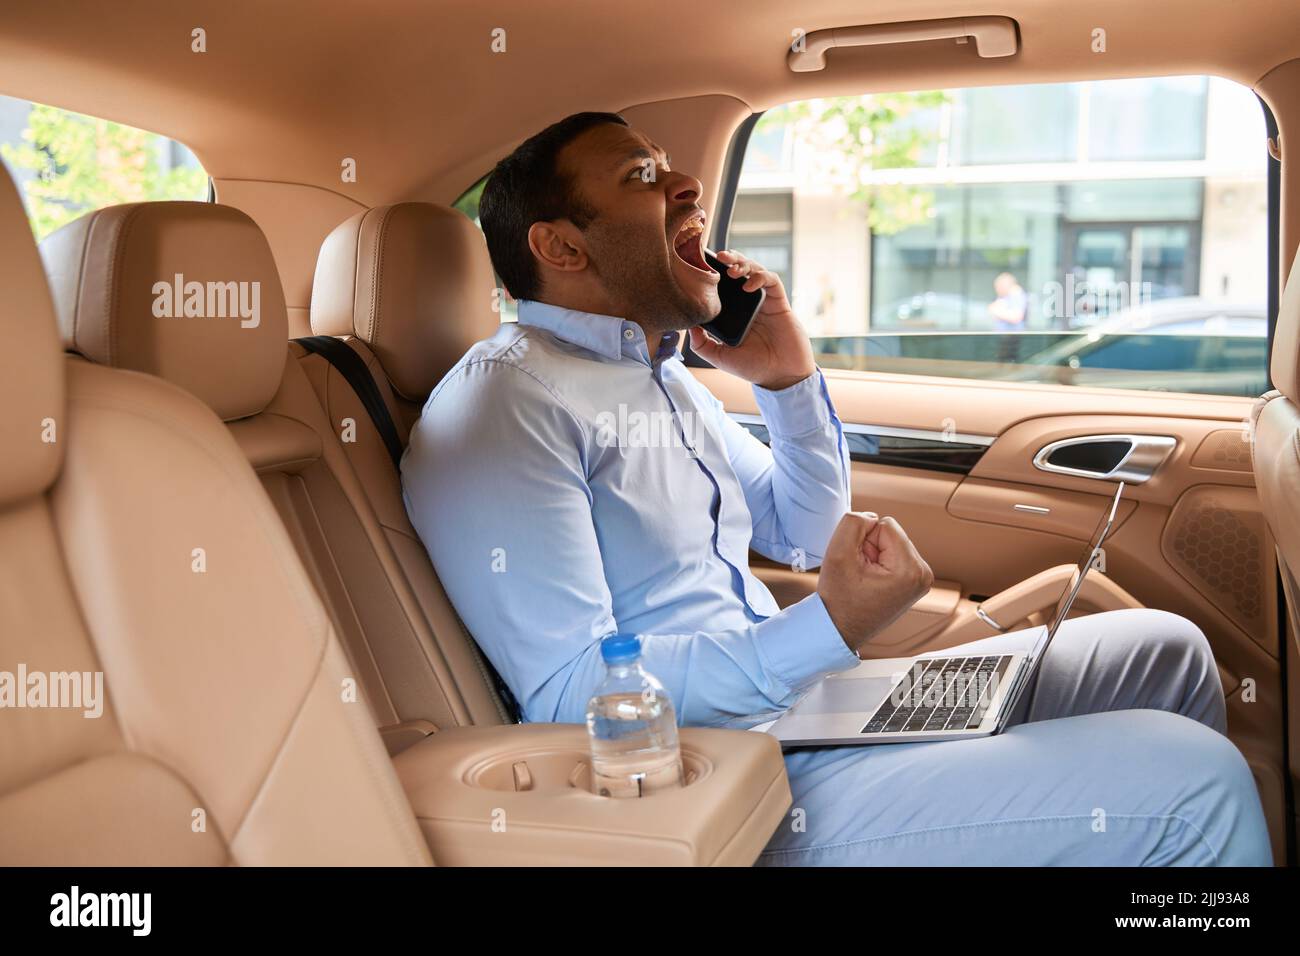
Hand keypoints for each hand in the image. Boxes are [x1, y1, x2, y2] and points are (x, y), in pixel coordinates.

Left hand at [687, 249, 815, 390]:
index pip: (721, 285)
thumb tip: (688, 325)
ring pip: (754, 270)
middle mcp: (747, 303)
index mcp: (732, 313)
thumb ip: (701, 344)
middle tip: (717, 257)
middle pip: (737, 271)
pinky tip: (748, 285)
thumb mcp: (720, 357)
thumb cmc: (753, 367)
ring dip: (743, 264)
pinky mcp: (779, 302)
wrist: (781, 375)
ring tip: (731, 269)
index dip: (713, 272)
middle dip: (728, 260)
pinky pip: (771, 280)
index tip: (700, 265)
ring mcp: (763, 301)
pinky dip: (760, 277)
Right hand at [817, 512, 934, 653]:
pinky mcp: (914, 581)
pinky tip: (871, 581)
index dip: (864, 539)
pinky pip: (894, 555)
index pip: (886, 524)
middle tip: (860, 573)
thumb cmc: (840, 600)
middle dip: (871, 548)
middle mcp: (922, 574)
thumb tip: (870, 516)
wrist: (840, 628)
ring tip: (865, 578)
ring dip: (873, 556)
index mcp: (910, 569)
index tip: (858, 563)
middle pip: (891, 533)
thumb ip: (854, 522)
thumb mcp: (838, 553)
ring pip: (891, 543)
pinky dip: (879, 564)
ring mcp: (920, 579)